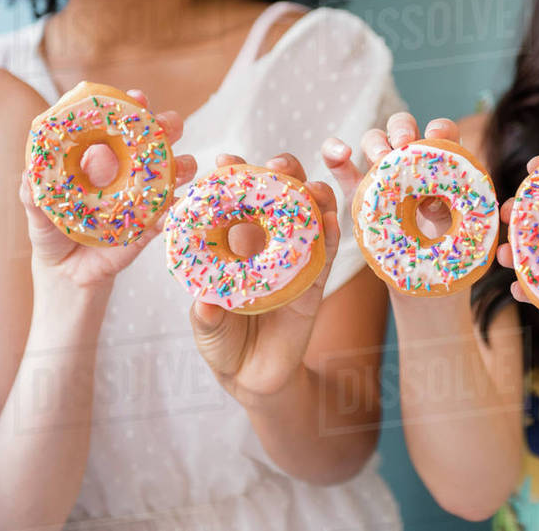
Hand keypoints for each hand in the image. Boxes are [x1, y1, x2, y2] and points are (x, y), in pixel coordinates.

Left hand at [20, 89, 197, 288]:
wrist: (66, 271)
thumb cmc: (52, 230)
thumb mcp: (37, 210)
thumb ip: (32, 193)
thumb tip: (29, 174)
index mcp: (99, 157)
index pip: (117, 125)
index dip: (130, 108)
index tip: (137, 99)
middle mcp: (126, 171)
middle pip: (154, 140)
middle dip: (167, 126)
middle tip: (168, 126)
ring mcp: (142, 195)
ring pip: (171, 172)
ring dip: (182, 165)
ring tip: (183, 167)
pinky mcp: (151, 225)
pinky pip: (167, 213)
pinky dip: (174, 208)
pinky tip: (175, 205)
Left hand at [189, 152, 341, 404]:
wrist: (253, 378)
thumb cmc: (222, 343)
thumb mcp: (207, 330)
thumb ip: (206, 318)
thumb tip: (206, 305)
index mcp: (231, 244)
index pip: (233, 201)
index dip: (231, 178)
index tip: (224, 160)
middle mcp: (264, 244)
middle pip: (276, 196)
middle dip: (277, 173)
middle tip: (273, 165)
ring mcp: (292, 259)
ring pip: (306, 215)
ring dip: (311, 195)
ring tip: (309, 186)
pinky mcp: (316, 281)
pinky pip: (327, 252)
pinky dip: (332, 233)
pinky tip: (332, 218)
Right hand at [321, 112, 460, 299]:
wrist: (423, 277)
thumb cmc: (448, 249)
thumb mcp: (459, 232)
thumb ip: (455, 216)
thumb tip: (437, 203)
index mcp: (441, 163)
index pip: (442, 132)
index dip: (440, 129)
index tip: (436, 137)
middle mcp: (409, 160)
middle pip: (403, 127)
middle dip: (402, 130)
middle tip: (404, 145)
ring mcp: (381, 172)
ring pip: (374, 139)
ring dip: (375, 141)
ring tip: (379, 158)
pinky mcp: (357, 189)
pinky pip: (340, 165)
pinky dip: (335, 153)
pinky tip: (339, 152)